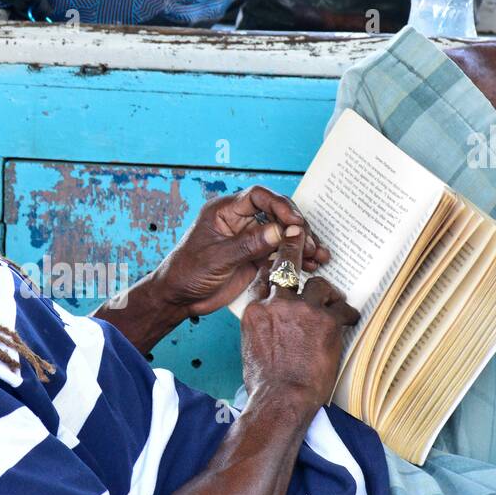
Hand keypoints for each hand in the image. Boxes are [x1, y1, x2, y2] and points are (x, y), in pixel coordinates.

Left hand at [151, 185, 330, 317]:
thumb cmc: (186, 272)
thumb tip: (282, 231)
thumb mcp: (217, 258)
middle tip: (308, 242)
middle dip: (296, 226)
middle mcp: (240, 221)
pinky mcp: (255, 257)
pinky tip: (310, 264)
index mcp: (225, 211)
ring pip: (282, 233)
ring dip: (301, 242)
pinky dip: (295, 257)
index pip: (258, 196)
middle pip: (276, 213)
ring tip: (318, 254)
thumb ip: (249, 244)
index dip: (280, 205)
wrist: (178, 298)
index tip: (294, 222)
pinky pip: (280, 252)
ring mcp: (249, 239)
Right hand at [240, 238, 359, 408]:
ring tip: (333, 303)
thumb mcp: (250, 349)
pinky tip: (351, 319)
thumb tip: (272, 326)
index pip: (264, 281)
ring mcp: (302, 311)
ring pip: (319, 285)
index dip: (275, 272)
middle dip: (293, 249)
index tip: (281, 268)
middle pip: (287, 266)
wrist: (281, 400)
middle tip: (300, 236)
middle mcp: (277, 305)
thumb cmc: (265, 383)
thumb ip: (261, 328)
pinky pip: (342, 309)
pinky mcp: (326, 321)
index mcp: (255, 312)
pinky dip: (348, 314)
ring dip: (327, 294)